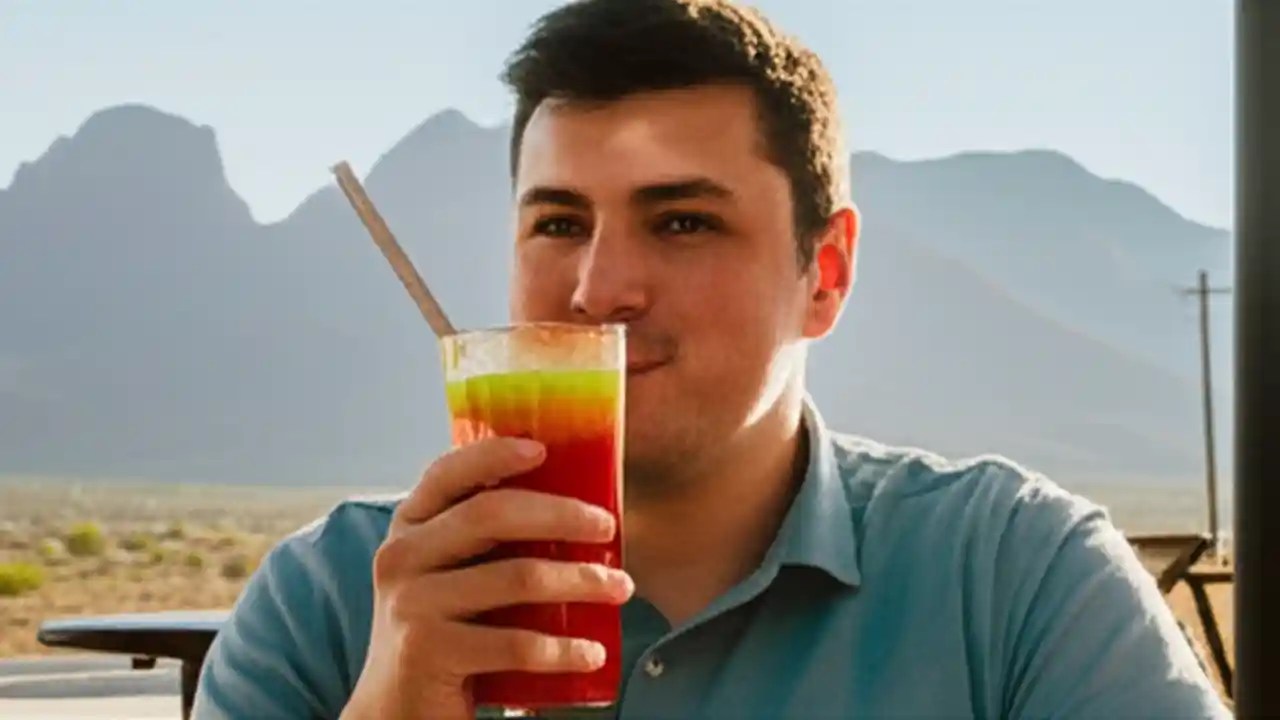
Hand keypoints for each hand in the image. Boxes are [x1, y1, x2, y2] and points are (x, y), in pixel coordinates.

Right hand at [340, 436, 633, 719]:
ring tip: (620, 587)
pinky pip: (515, 643)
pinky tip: (593, 652)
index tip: (544, 449)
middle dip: (562, 515)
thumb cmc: (441, 630)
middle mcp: (401, 557)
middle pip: (491, 515)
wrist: (396, 708)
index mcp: (409, 527)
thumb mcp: (449, 574)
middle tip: (609, 527)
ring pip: (517, 577)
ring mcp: (411, 604)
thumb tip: (573, 503)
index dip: (494, 454)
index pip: (448, 473)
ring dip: (581, 581)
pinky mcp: (427, 651)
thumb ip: (483, 539)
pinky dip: (563, 647)